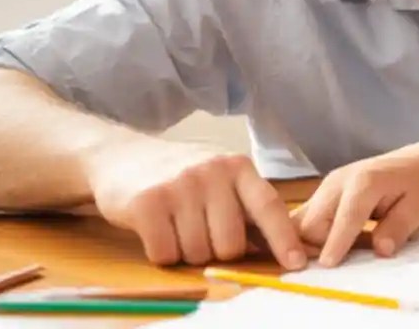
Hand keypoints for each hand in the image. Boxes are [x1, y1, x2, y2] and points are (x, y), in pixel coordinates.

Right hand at [85, 138, 304, 268]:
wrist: (122, 155)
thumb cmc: (181, 175)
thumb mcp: (221, 179)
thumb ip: (248, 206)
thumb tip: (281, 247)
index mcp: (238, 167)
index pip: (269, 206)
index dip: (284, 238)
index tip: (296, 263)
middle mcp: (212, 172)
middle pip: (231, 244)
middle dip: (217, 251)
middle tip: (200, 232)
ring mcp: (179, 185)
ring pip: (198, 253)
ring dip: (187, 252)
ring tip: (176, 225)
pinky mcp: (147, 202)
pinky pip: (165, 253)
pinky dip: (162, 253)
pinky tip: (157, 229)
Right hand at [292, 147, 418, 266]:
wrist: (413, 164)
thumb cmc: (418, 186)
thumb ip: (398, 227)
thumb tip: (381, 250)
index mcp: (365, 181)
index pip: (346, 216)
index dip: (336, 242)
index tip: (328, 265)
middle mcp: (338, 181)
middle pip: (312, 220)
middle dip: (316, 247)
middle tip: (331, 268)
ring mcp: (326, 186)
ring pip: (301, 221)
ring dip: (308, 243)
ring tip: (325, 260)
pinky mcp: (321, 194)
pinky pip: (304, 219)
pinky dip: (308, 237)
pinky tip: (323, 249)